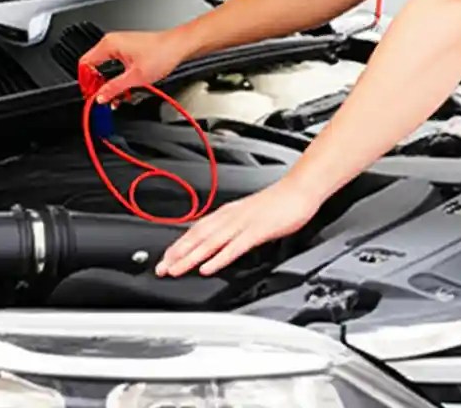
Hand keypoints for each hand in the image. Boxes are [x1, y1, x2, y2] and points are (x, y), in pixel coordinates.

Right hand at [78, 29, 192, 103]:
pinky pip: (115, 65)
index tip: (91, 94)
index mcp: (109, 45)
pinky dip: (118, 78)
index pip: (85, 64)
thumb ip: (114, 88)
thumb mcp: (135, 77)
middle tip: (102, 99)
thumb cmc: (162, 53)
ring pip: (105, 67)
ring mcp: (120, 46)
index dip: (86, 82)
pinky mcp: (129, 50)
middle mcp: (112, 42)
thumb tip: (100, 97)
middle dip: (98, 84)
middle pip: (94, 66)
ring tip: (115, 97)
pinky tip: (124, 89)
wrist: (179, 46)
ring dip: (109, 83)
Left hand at [156, 180, 321, 277]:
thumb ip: (233, 228)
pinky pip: (235, 246)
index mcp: (227, 213)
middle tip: (161, 269)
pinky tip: (208, 267)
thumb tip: (218, 241)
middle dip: (177, 254)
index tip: (164, 259)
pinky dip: (219, 258)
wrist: (299, 191)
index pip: (196, 229)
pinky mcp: (257, 231)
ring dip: (191, 257)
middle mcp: (231, 217)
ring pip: (211, 242)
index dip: (178, 245)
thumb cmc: (278, 204)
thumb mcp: (249, 215)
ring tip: (176, 270)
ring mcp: (243, 223)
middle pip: (198, 237)